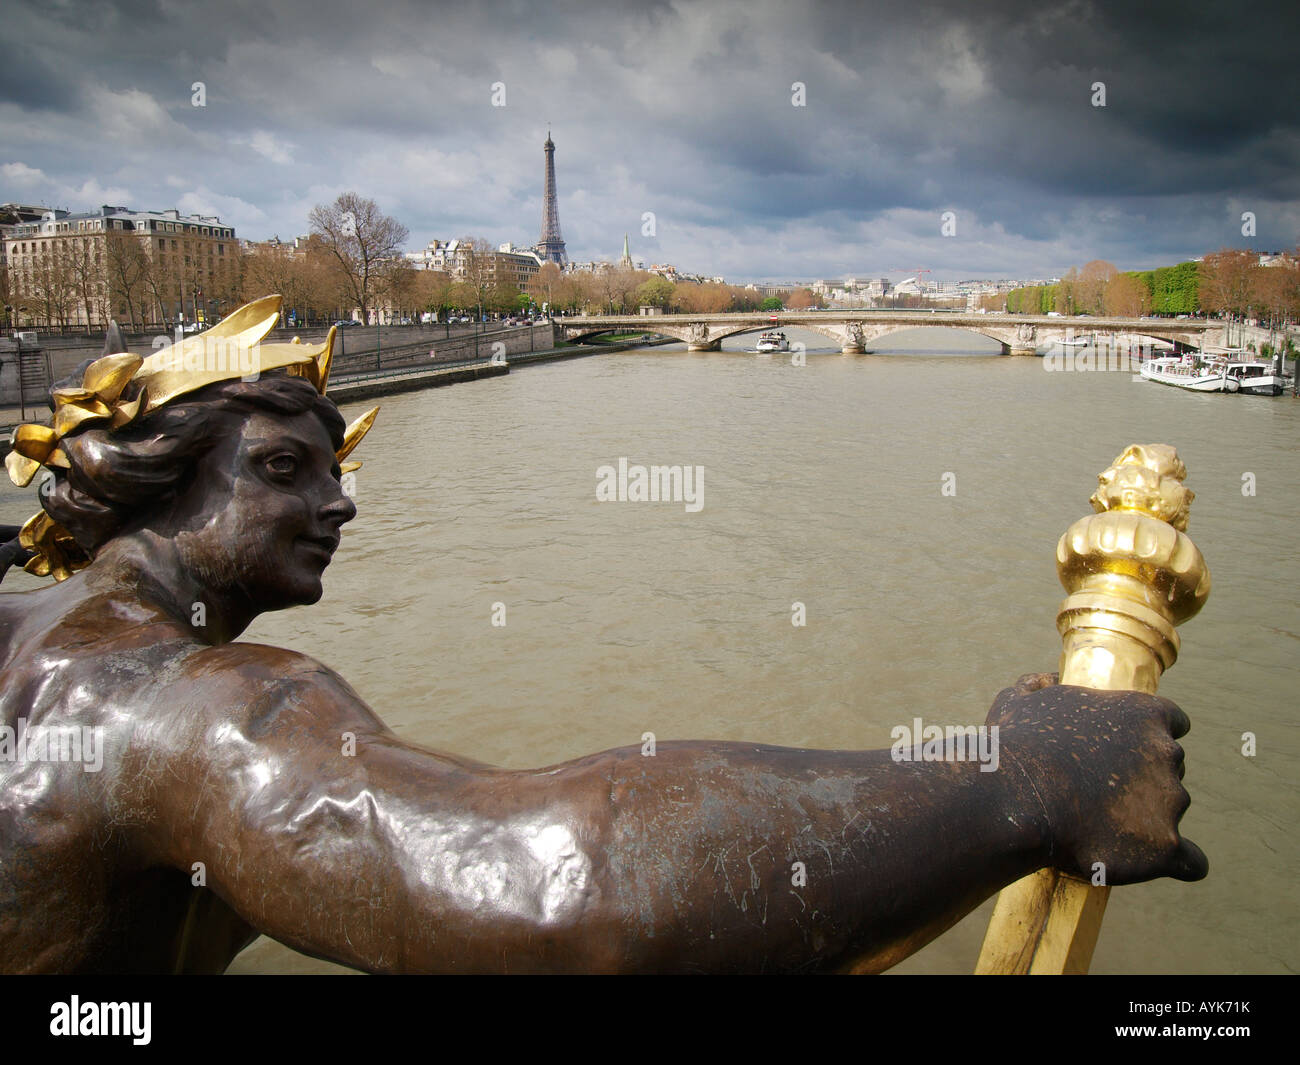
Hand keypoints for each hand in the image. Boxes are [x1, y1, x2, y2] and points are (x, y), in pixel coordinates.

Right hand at [987, 673, 1207, 885]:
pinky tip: (1147, 859)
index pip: (1174, 722)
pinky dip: (1175, 861)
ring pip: (1171, 812)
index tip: (1125, 753)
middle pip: (1171, 768)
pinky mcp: (1166, 846)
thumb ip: (1037, 686)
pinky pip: (1190, 861)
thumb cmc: (1015, 746)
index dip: (1150, 738)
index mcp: (1143, 712)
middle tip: (1101, 793)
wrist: (1014, 798)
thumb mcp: (1018, 702)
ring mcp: (1171, 800)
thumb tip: (1046, 679)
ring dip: (1146, 818)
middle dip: (1144, 779)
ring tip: (1100, 828)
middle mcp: (1167, 752)